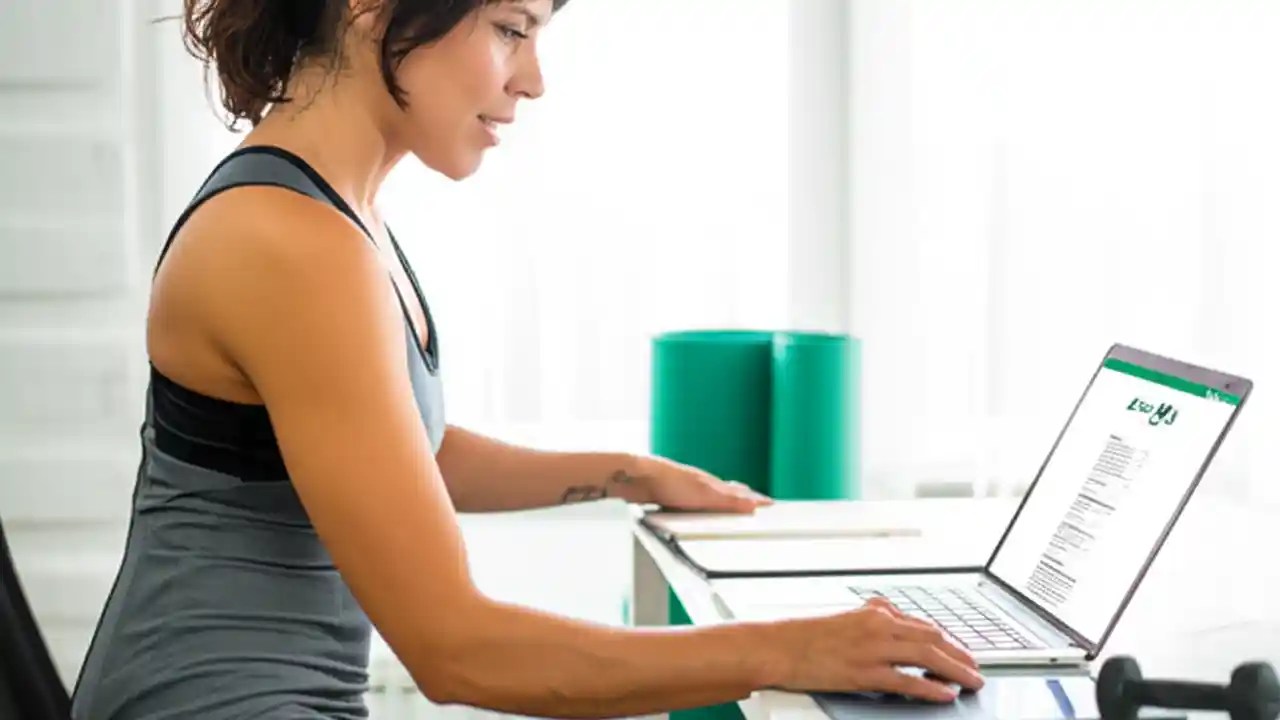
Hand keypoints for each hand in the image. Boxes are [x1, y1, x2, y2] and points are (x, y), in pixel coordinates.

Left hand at [632, 455, 771, 512]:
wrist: (636, 476)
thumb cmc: (667, 480)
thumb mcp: (704, 494)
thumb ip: (729, 499)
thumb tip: (755, 503)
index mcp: (712, 484)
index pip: (740, 493)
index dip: (754, 499)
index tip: (769, 503)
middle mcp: (700, 485)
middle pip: (726, 492)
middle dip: (742, 498)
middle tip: (756, 502)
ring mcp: (685, 490)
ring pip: (709, 498)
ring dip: (722, 502)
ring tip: (731, 506)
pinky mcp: (669, 497)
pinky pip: (691, 505)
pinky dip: (701, 509)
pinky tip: (696, 512)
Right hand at [766, 597, 983, 701]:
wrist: (779, 647)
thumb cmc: (807, 636)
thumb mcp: (846, 617)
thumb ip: (872, 615)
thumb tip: (892, 614)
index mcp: (875, 612)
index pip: (922, 625)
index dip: (947, 640)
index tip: (960, 651)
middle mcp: (878, 626)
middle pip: (933, 639)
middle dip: (959, 654)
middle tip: (975, 668)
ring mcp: (873, 649)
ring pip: (927, 657)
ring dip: (955, 670)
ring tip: (970, 681)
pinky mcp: (865, 672)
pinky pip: (907, 680)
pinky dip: (930, 688)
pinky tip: (945, 694)